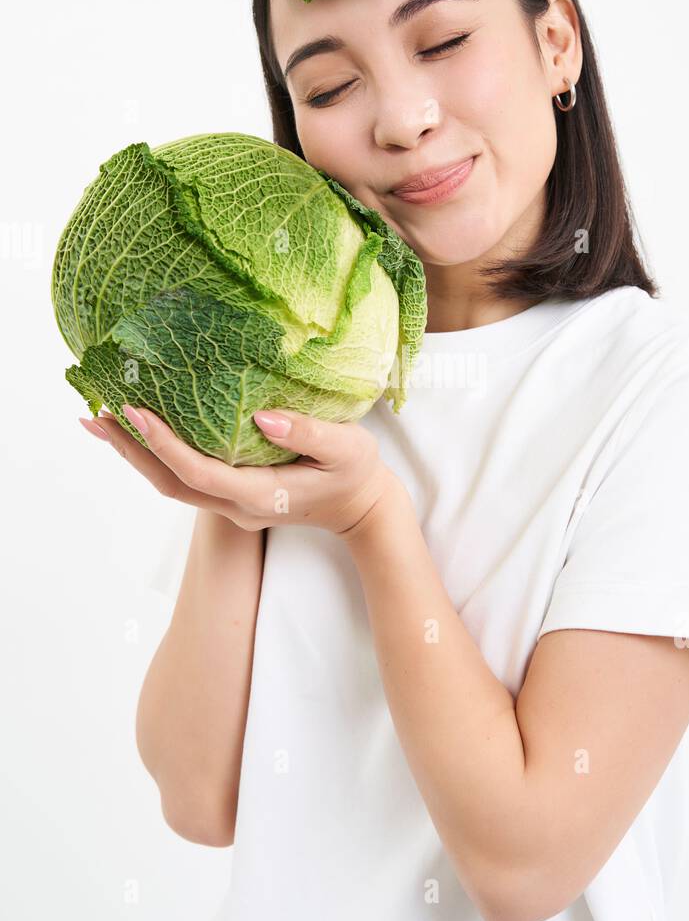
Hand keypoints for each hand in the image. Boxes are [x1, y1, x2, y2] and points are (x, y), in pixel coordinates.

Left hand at [79, 403, 400, 537]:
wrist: (362, 508)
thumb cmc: (357, 473)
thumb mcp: (348, 448)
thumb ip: (307, 432)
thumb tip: (260, 414)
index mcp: (258, 494)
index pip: (196, 471)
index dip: (161, 444)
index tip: (132, 412)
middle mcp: (236, 505)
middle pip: (168, 483)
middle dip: (130, 451)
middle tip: (94, 416)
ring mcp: (231, 504)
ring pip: (172, 483)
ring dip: (136, 455)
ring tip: (102, 421)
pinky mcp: (231, 493)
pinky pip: (185, 476)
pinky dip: (158, 454)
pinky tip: (144, 430)